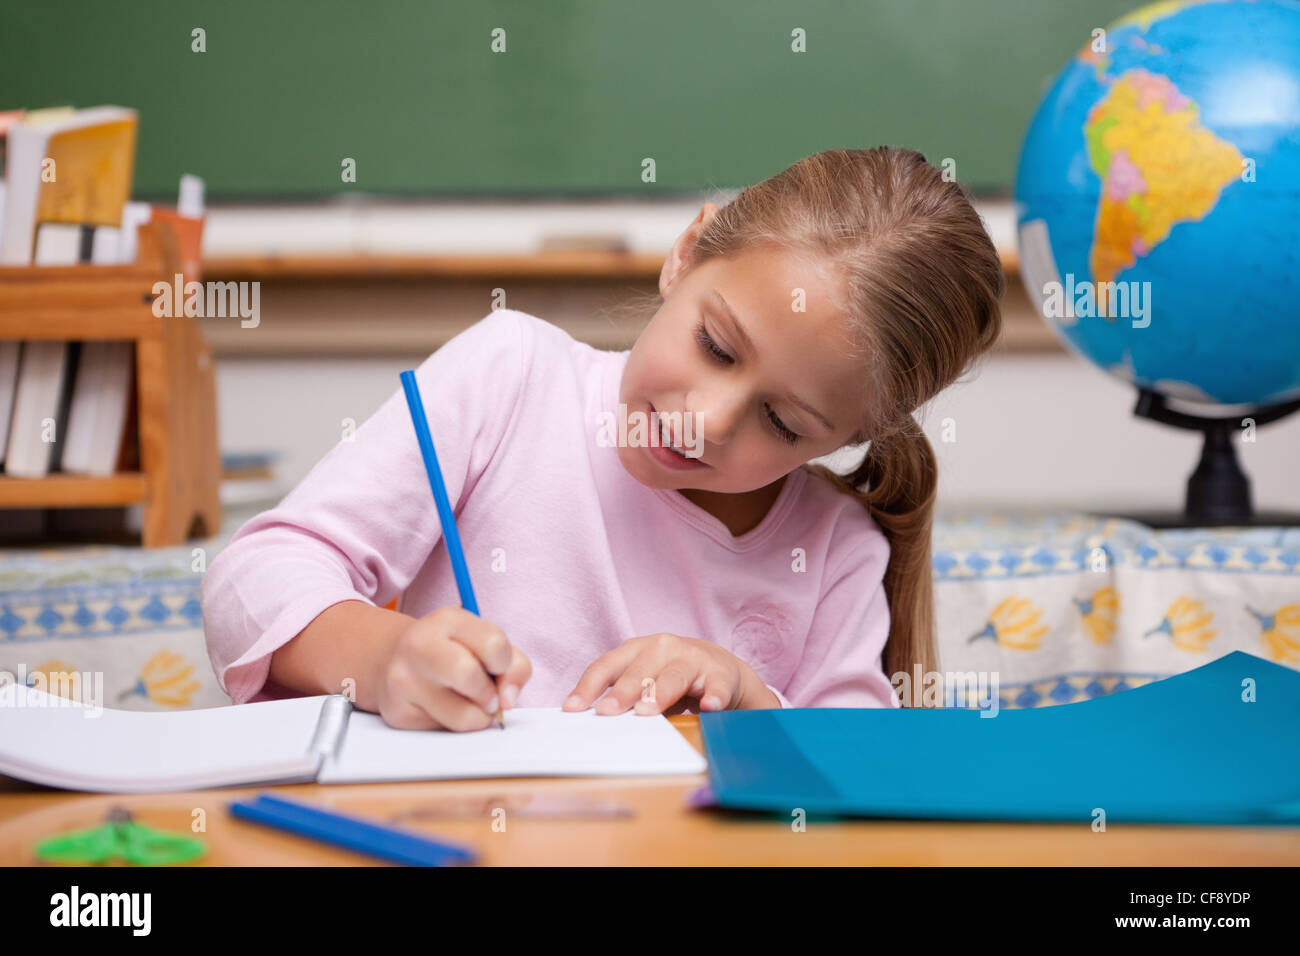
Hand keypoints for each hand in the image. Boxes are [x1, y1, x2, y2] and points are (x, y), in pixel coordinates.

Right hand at [371, 605, 531, 731]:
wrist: (396, 661)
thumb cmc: (455, 651)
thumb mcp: (487, 643)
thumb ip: (514, 667)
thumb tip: (507, 702)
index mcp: (447, 620)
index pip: (493, 644)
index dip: (505, 664)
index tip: (498, 668)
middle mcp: (419, 644)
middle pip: (469, 676)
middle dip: (490, 694)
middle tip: (488, 695)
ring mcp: (404, 679)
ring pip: (463, 716)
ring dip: (478, 717)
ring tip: (468, 703)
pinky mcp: (399, 712)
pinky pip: (445, 730)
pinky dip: (456, 725)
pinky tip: (445, 708)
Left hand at [562, 633, 758, 715]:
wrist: (722, 669)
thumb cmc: (672, 676)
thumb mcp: (645, 679)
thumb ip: (623, 696)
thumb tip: (589, 722)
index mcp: (638, 649)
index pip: (607, 666)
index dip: (588, 687)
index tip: (572, 709)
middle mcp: (664, 648)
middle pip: (639, 670)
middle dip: (622, 691)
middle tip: (607, 711)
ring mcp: (693, 659)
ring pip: (674, 676)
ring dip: (659, 694)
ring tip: (646, 712)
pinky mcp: (720, 674)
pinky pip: (716, 687)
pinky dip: (714, 696)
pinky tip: (709, 708)